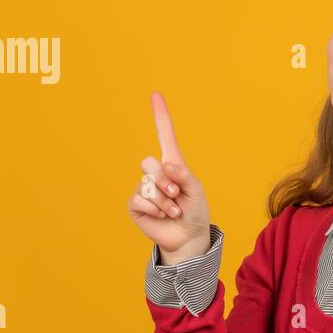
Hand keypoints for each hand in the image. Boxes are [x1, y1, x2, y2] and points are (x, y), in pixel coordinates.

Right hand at [127, 91, 211, 261]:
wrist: (187, 237)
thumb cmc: (195, 212)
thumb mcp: (196, 192)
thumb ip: (185, 176)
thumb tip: (168, 165)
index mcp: (173, 165)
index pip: (165, 136)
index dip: (160, 116)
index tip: (155, 95)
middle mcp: (156, 173)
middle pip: (150, 163)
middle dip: (166, 182)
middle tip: (177, 196)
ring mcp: (144, 188)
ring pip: (147, 184)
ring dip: (165, 200)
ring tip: (174, 210)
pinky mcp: (135, 204)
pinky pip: (140, 199)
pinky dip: (156, 209)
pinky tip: (162, 215)